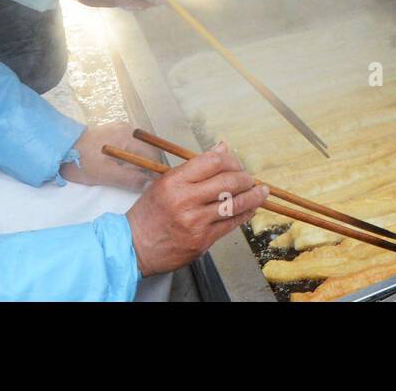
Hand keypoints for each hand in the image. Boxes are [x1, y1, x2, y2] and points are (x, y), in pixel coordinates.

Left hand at [61, 123, 155, 189]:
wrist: (60, 149)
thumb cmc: (82, 162)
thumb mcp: (105, 174)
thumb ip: (130, 179)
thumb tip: (151, 184)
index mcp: (129, 136)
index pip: (153, 155)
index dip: (155, 171)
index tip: (152, 186)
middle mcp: (129, 129)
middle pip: (149, 151)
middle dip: (147, 168)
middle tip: (138, 183)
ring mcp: (122, 128)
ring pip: (140, 149)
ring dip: (138, 163)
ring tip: (128, 176)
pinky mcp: (115, 132)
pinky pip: (131, 146)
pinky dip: (131, 157)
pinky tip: (122, 167)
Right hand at [126, 142, 268, 275]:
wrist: (133, 247)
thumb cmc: (149, 213)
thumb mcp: (165, 182)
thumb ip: (195, 167)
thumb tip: (223, 148)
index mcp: (175, 181)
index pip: (213, 161)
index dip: (230, 159)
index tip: (236, 162)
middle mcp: (186, 200)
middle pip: (228, 181)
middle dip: (245, 177)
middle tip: (250, 177)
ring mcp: (196, 222)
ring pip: (235, 203)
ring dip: (253, 196)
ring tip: (262, 191)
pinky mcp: (202, 241)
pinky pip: (230, 224)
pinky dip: (244, 214)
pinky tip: (250, 208)